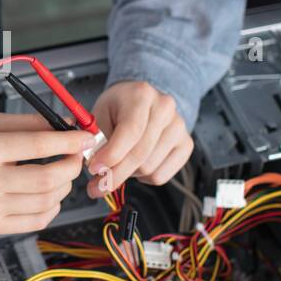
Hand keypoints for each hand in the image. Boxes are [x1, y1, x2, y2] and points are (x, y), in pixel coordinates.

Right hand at [0, 112, 94, 234]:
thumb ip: (26, 123)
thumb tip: (64, 124)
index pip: (40, 145)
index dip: (70, 141)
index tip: (84, 136)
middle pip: (48, 177)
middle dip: (72, 165)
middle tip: (76, 156)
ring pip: (47, 200)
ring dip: (65, 186)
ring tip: (62, 174)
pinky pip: (38, 220)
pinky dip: (53, 207)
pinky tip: (49, 195)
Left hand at [86, 81, 191, 196]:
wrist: (140, 101)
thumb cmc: (117, 108)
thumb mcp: (99, 114)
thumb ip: (97, 140)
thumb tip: (98, 169)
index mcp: (142, 94)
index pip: (130, 132)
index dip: (111, 155)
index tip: (94, 169)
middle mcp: (165, 108)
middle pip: (140, 154)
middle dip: (114, 174)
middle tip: (96, 185)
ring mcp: (179, 126)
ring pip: (149, 168)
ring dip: (128, 173)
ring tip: (120, 162)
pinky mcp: (186, 144)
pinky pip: (161, 176)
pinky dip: (143, 178)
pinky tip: (136, 164)